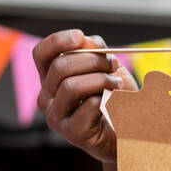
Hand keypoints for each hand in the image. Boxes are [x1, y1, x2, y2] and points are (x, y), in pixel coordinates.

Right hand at [34, 29, 136, 169]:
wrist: (128, 131)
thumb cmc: (114, 97)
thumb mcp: (104, 66)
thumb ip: (92, 50)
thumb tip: (83, 40)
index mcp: (51, 79)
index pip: (41, 53)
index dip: (57, 41)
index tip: (79, 36)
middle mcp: (47, 98)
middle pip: (60, 67)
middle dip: (92, 60)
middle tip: (113, 64)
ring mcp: (56, 117)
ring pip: (71, 86)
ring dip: (101, 80)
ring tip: (117, 84)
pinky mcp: (72, 133)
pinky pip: (88, 106)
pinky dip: (106, 100)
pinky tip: (114, 103)